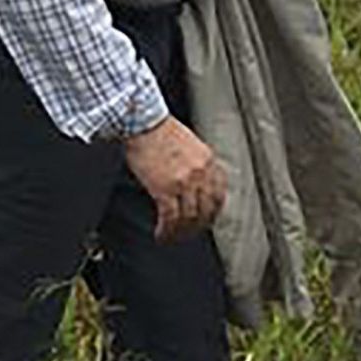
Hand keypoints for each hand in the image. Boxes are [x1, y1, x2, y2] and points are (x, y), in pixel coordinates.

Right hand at [123, 117, 225, 240]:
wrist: (141, 122)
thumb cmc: (158, 129)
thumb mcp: (188, 145)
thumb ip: (196, 165)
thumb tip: (193, 185)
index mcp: (208, 161)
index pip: (219, 195)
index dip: (213, 213)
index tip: (205, 221)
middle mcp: (201, 173)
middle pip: (206, 210)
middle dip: (197, 227)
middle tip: (188, 235)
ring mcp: (184, 182)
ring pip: (189, 218)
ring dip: (181, 233)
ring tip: (172, 238)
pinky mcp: (165, 188)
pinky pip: (171, 218)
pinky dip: (166, 230)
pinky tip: (161, 234)